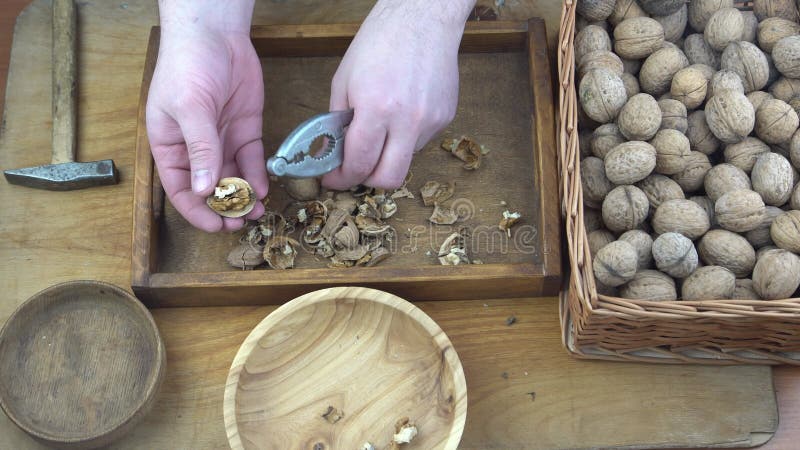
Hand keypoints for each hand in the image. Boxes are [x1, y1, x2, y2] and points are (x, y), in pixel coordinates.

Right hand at [146, 0, 266, 232]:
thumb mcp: (190, 109)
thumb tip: (205, 189)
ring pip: (234, 177)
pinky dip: (258, 176)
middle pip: (211, 189)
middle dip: (227, 208)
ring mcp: (222, 140)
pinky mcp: (245, 130)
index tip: (216, 227)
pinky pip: (252, 160)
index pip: (182, 189)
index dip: (198, 212)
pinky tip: (264, 188)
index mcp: (170, 147)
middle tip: (243, 223)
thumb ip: (200, 150)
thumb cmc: (187, 66)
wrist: (215, 34)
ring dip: (245, 196)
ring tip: (259, 211)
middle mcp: (196, 148)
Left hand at [323, 0, 474, 189]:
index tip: (334, 179)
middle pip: (389, 178)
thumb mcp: (344, 80)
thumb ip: (338, 121)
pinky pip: (420, 141)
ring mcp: (431, 121)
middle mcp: (408, 120)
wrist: (422, 18)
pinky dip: (405, 136)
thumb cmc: (380, 41)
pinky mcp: (445, 118)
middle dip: (368, 181)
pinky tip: (402, 110)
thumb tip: (335, 153)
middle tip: (356, 170)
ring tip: (382, 124)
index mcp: (377, 108)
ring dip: (388, 153)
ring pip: (405, 159)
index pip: (359, 163)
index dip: (342, 179)